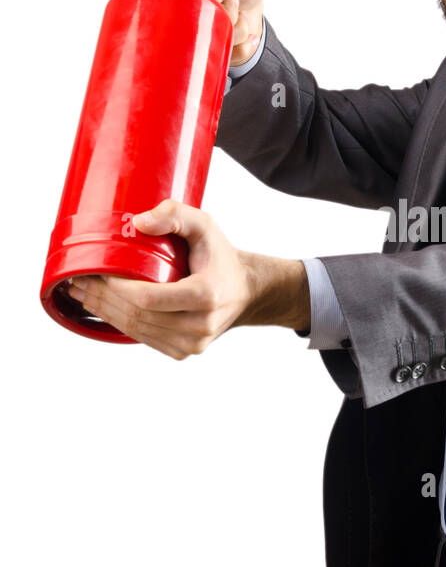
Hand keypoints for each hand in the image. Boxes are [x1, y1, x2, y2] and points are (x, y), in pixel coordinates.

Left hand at [63, 200, 251, 357]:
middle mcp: (200, 325)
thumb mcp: (204, 226)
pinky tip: (103, 309)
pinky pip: (143, 338)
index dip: (117, 288)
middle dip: (102, 298)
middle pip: (138, 316)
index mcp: (206, 295)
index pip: (149, 298)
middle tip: (78, 280)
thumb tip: (137, 222)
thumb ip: (175, 215)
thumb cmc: (219, 256)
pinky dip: (119, 323)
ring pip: (136, 330)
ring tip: (82, 293)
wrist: (244, 291)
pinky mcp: (183, 351)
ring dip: (105, 312)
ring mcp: (192, 343)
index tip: (99, 271)